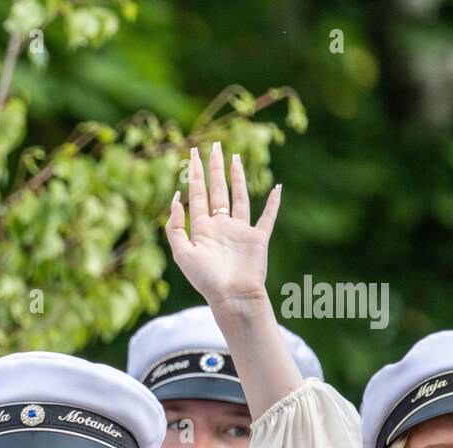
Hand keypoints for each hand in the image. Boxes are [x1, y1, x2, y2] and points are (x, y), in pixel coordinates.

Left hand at [165, 143, 280, 312]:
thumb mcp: (182, 253)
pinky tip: (277, 188)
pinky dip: (273, 203)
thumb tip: (176, 199)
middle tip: (214, 145)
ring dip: (238, 178)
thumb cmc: (206, 279)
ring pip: (239, 198)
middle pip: (217, 190)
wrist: (232, 296)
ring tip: (235, 158)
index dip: (196, 173)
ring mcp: (240, 231)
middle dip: (215, 168)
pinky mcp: (258, 238)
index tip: (193, 152)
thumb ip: (175, 227)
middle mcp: (221, 226)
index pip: (198, 194)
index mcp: (202, 229)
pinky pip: (267, 217)